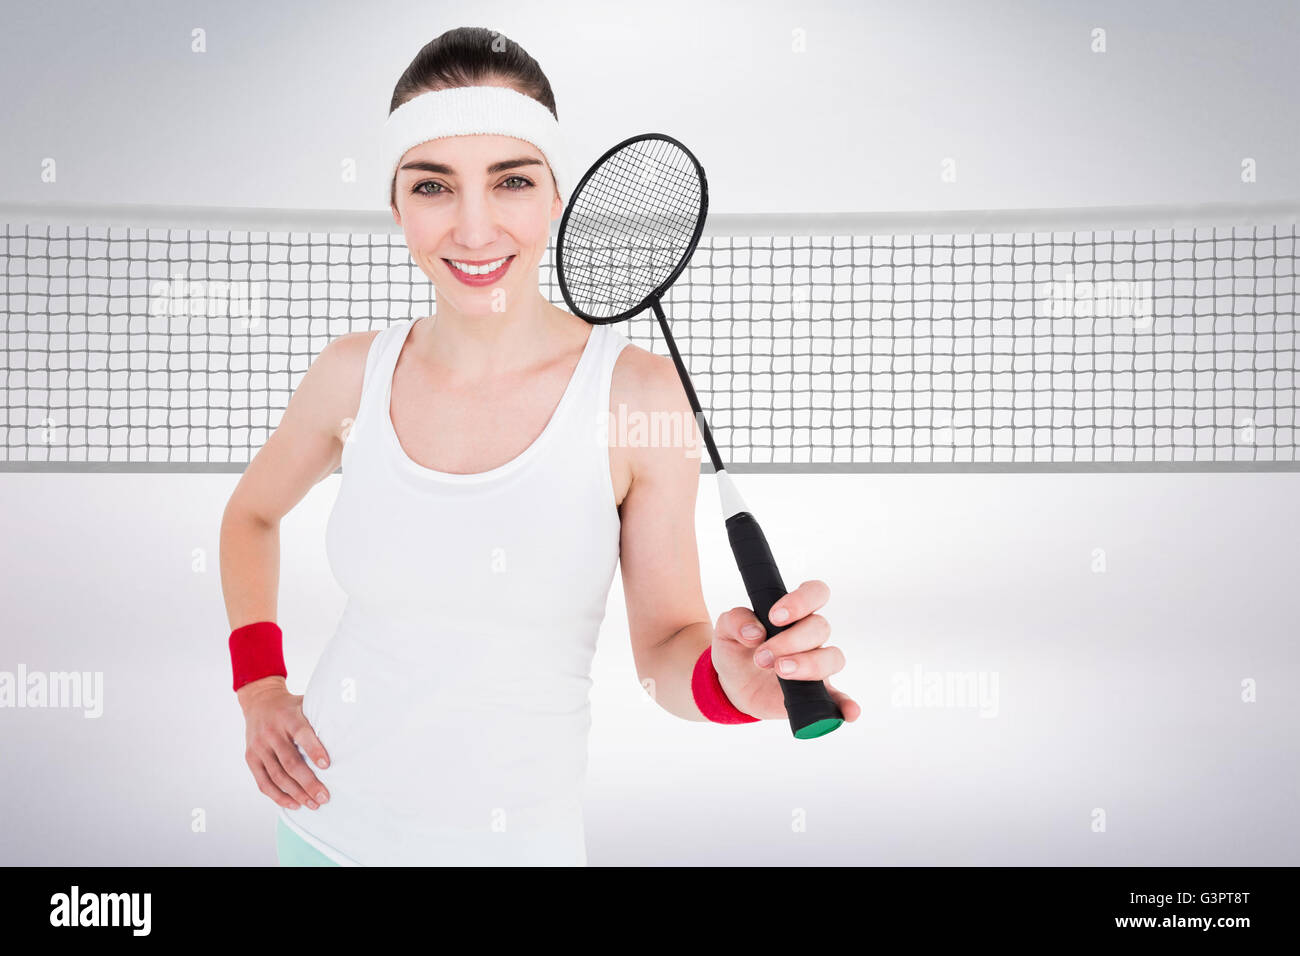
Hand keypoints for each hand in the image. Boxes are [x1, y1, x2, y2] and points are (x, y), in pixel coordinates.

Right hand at [238, 676, 331, 810]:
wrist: (259, 701)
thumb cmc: (290, 706)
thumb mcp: (305, 703)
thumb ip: (321, 716)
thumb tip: (350, 729)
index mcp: (289, 717)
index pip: (302, 734)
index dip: (314, 750)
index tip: (327, 766)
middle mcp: (272, 733)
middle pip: (290, 762)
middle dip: (308, 782)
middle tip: (324, 797)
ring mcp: (259, 747)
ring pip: (277, 776)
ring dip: (296, 793)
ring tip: (313, 804)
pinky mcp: (250, 758)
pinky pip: (263, 782)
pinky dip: (278, 796)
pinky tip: (293, 804)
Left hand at [710, 579, 859, 723]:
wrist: (732, 684)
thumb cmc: (736, 650)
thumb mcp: (726, 630)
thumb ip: (736, 621)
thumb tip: (754, 631)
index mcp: (794, 615)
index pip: (815, 593)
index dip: (801, 601)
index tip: (775, 617)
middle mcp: (811, 637)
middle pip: (820, 628)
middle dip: (790, 641)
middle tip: (761, 657)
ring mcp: (817, 665)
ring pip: (832, 657)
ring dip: (808, 664)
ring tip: (779, 671)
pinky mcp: (817, 694)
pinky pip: (840, 698)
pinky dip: (847, 705)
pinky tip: (848, 712)